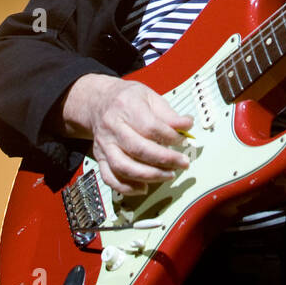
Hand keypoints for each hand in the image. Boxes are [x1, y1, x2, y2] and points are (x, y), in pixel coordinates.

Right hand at [59, 74, 194, 194]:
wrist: (98, 103)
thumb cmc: (126, 99)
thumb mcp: (149, 97)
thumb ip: (168, 114)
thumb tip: (187, 125)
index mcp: (126, 106)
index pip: (150, 126)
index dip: (170, 136)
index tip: (183, 139)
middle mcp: (112, 127)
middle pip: (139, 149)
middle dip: (165, 159)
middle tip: (182, 163)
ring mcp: (104, 144)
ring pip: (124, 167)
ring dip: (149, 176)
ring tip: (168, 175)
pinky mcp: (100, 158)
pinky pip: (110, 178)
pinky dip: (127, 187)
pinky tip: (143, 187)